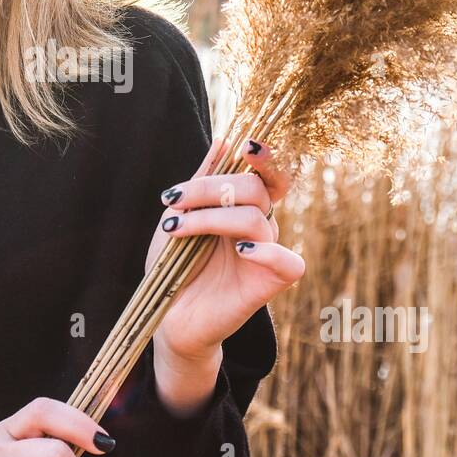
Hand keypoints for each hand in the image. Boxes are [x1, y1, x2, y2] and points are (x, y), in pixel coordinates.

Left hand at [147, 136, 305, 363]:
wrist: (166, 315)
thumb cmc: (174, 266)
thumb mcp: (179, 217)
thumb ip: (201, 182)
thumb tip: (221, 141)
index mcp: (242, 208)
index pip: (267, 175)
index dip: (265, 157)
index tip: (245, 144)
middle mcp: (260, 227)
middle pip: (256, 189)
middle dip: (209, 188)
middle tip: (172, 200)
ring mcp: (266, 255)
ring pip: (257, 218)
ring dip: (209, 218)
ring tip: (175, 230)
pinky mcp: (269, 285)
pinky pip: (289, 262)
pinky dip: (267, 251)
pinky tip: (240, 250)